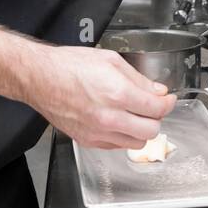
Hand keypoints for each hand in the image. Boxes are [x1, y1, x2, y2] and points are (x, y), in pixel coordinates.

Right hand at [18, 44, 175, 148]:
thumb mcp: (110, 60)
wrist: (40, 78)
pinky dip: (123, 136)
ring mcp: (98, 132)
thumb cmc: (69, 66)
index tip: (167, 99)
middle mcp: (109, 118)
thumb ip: (138, 79)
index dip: (168, 103)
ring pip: (136, 143)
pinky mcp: (88, 140)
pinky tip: (118, 122)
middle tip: (152, 107)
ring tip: (135, 115)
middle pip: (151, 131)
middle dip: (156, 118)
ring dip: (141, 130)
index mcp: (118, 94)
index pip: (158, 108)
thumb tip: (157, 91)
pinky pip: (117, 146)